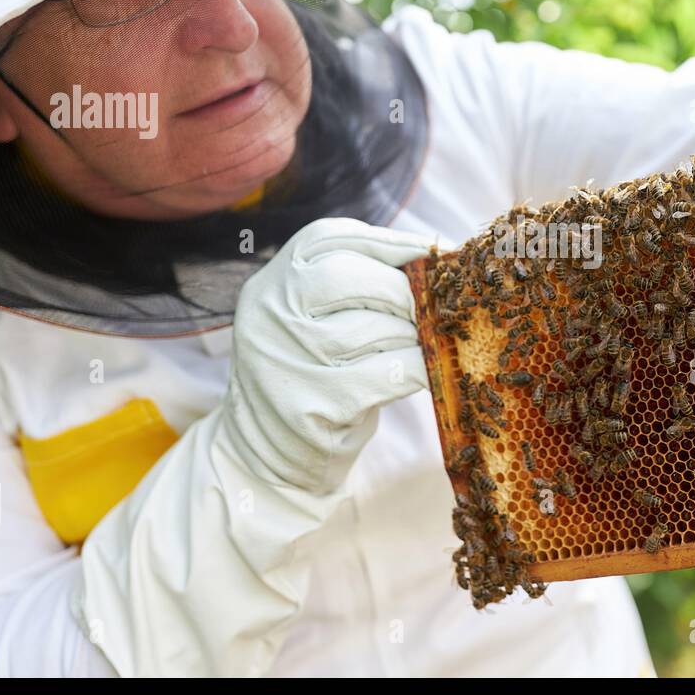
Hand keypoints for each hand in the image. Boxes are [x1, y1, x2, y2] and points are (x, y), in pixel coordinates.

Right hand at [222, 216, 433, 493]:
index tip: (430, 251)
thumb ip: (351, 285)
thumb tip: (431, 258)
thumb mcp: (309, 319)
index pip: (330, 237)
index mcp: (271, 283)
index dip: (388, 241)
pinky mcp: (318, 405)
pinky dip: (418, 370)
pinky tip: (423, 373)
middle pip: (351, 277)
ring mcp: (289, 360)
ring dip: (412, 336)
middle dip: (403, 291)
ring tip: (417, 347)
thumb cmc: (311, 375)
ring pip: (376, 327)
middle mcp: (270, 314)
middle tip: (429, 310)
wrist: (263, 456)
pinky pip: (391, 372)